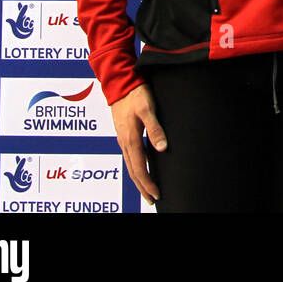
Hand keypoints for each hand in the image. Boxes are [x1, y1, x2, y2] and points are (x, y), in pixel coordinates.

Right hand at [110, 84, 167, 202]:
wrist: (120, 83)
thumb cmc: (135, 94)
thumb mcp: (148, 109)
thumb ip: (155, 128)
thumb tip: (162, 148)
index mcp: (130, 139)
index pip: (139, 168)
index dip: (147, 183)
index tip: (156, 195)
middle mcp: (124, 142)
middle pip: (133, 171)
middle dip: (142, 187)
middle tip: (152, 199)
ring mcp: (123, 138)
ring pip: (130, 164)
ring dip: (139, 178)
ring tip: (147, 188)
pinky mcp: (124, 133)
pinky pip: (129, 155)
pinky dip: (136, 166)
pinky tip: (142, 167)